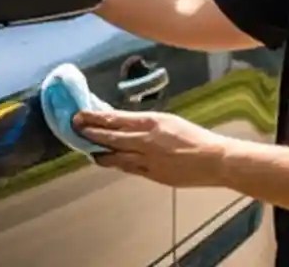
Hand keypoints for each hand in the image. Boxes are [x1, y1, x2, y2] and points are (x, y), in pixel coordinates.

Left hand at [73, 109, 232, 187]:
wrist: (213, 159)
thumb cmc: (194, 137)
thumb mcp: (168, 121)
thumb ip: (145, 123)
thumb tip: (124, 123)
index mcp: (151, 122)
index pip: (115, 118)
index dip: (95, 117)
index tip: (81, 114)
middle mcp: (145, 140)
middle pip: (110, 136)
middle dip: (90, 132)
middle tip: (75, 128)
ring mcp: (147, 159)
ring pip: (115, 156)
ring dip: (99, 152)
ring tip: (87, 149)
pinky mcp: (151, 174)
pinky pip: (128, 168)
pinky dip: (116, 163)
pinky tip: (108, 161)